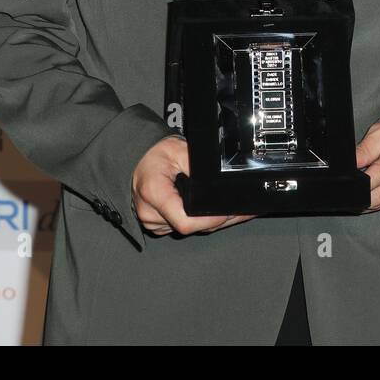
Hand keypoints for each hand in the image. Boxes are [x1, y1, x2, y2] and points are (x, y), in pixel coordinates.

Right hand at [132, 134, 255, 235]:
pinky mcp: (156, 224)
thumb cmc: (153, 153)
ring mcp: (152, 221)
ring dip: (212, 222)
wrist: (135, 158)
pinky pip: (182, 226)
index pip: (185, 221)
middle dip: (219, 220)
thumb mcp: (179, 150)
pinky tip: (215, 212)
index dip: (210, 220)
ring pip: (189, 229)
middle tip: (244, 212)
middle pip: (191, 227)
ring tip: (235, 211)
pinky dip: (199, 221)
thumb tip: (220, 179)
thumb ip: (200, 166)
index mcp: (154, 193)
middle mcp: (150, 212)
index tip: (228, 213)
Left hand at [356, 116, 379, 211]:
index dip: (360, 181)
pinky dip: (379, 196)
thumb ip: (364, 149)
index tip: (350, 181)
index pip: (378, 177)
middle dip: (361, 190)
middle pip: (377, 197)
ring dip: (369, 195)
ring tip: (372, 176)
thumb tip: (349, 166)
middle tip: (358, 177)